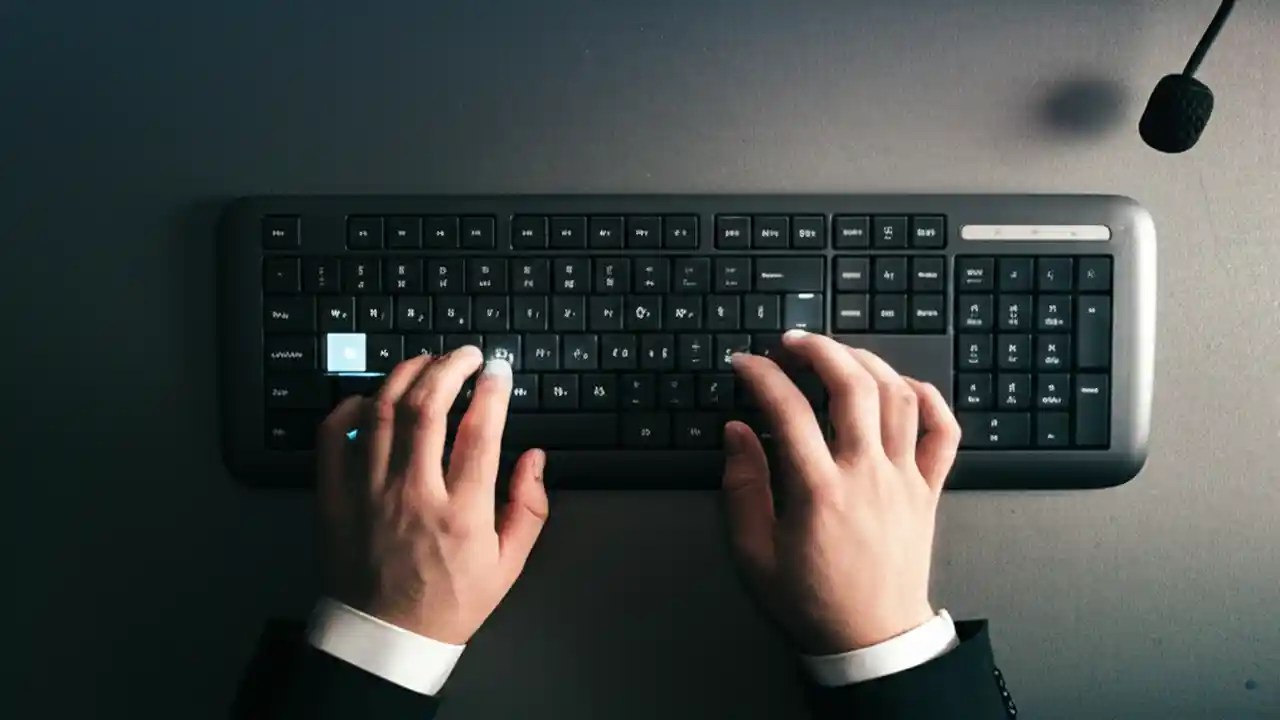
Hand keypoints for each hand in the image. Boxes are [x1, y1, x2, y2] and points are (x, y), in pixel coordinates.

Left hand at [316, 347, 548, 643]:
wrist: (385, 637)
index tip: (499, 370)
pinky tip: (373, 396)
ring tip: (426, 361)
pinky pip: (334, 435)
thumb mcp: (508, 564)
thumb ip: (528, 506)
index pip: (480, 433)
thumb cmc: (449, 601)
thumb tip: (535, 456)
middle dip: (451, 367)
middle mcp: (412, 496)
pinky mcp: (334, 496)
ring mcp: (367, 493)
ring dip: (406, 374)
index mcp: (460, 515)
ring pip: (382, 411)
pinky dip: (351, 406)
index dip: (492, 391)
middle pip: (428, 408)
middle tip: (466, 355)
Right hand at [721, 331, 960, 654]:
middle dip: (820, 350)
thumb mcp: (755, 552)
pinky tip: (903, 385)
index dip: (763, 377)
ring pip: (898, 397)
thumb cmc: (811, 600)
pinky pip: (943, 432)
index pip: (789, 411)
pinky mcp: (928, 490)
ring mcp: (904, 480)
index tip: (746, 364)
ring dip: (867, 362)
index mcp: (820, 492)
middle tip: (793, 342)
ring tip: (838, 354)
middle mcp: (867, 476)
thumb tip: (738, 432)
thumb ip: (744, 487)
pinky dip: (929, 398)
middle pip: (852, 387)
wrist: (871, 639)